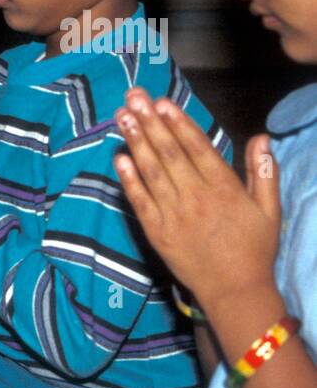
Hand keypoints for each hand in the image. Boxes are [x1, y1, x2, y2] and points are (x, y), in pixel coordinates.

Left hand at [113, 87, 281, 314]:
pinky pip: (140, 201)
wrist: (235, 290)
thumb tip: (261, 138)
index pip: (197, 148)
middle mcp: (196, 197)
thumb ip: (263, 172)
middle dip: (149, 122)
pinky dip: (129, 179)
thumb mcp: (269, 209)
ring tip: (121, 117)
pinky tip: (119, 158)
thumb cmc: (254, 248)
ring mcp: (173, 214)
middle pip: (169, 153)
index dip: (178, 123)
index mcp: (224, 188)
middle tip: (133, 97)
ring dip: (135, 142)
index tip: (162, 102)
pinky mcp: (156, 232)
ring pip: (151, 172)